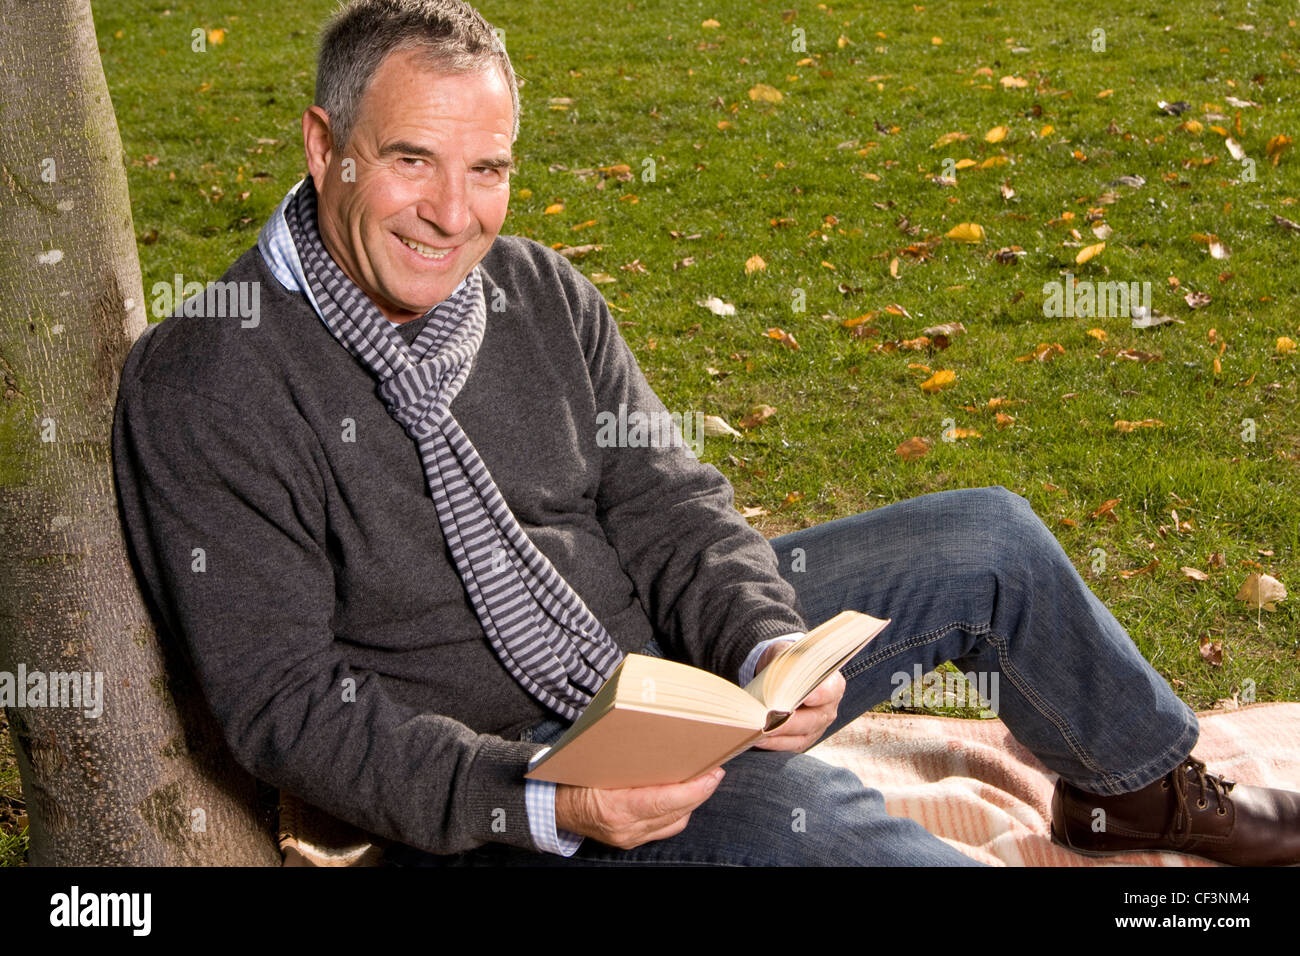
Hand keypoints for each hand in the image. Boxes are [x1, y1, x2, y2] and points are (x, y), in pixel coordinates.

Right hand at [555, 768, 724, 848]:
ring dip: (692, 802)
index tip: (712, 774)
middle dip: (700, 793)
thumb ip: (627, 756)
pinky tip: (684, 795)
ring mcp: (628, 838)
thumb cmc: (572, 777)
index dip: (692, 790)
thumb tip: (661, 737)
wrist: (551, 806)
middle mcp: (624, 829)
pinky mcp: (630, 840)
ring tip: (703, 779)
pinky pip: (664, 828)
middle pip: (674, 813)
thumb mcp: (595, 761)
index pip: (663, 802)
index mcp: (614, 808)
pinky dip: (677, 811)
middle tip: (715, 770)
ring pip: (674, 823)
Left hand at [751, 640, 845, 752]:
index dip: (819, 694)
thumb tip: (784, 678)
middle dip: (789, 721)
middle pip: (812, 719)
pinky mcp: (805, 738)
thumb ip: (790, 663)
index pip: (828, 691)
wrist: (785, 674)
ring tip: (760, 731)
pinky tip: (759, 739)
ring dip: (779, 736)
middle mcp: (828, 708)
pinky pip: (792, 745)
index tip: (807, 697)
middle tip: (770, 719)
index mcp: (832, 684)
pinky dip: (775, 744)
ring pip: (801, 736)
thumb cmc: (790, 662)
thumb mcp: (790, 654)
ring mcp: (818, 726)